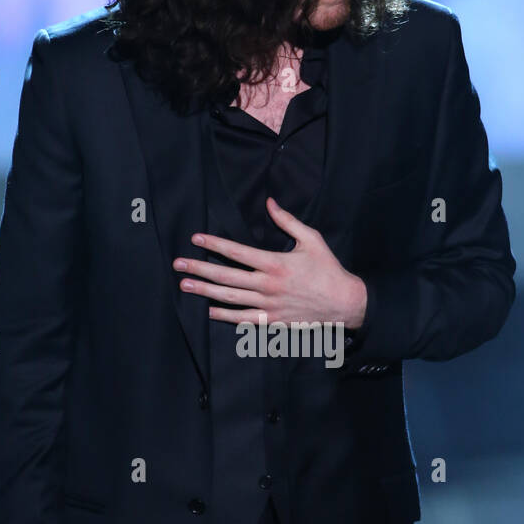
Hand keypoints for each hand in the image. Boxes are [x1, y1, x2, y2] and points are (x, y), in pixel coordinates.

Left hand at [173, 196, 367, 327]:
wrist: (344, 303)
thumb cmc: (328, 270)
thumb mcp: (312, 240)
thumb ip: (288, 221)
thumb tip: (270, 203)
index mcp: (275, 263)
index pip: (237, 252)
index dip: (214, 244)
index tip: (196, 239)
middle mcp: (268, 285)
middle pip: (226, 276)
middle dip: (200, 269)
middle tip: (179, 265)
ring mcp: (269, 305)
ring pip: (230, 298)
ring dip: (205, 291)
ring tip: (185, 285)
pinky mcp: (273, 321)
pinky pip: (244, 319)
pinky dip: (225, 316)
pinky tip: (209, 311)